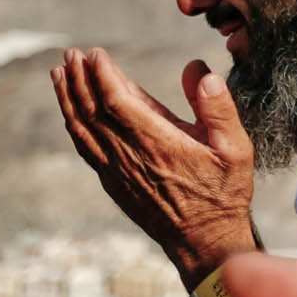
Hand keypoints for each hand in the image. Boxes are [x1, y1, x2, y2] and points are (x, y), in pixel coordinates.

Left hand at [53, 49, 255, 280]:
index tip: (95, 53)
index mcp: (159, 144)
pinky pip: (86, 149)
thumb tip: (200, 70)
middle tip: (71, 53)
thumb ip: (218, 108)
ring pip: (83, 130)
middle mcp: (131, 157)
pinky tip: (70, 112)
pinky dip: (74, 126)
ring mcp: (118, 172)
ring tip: (59, 72)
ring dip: (68, 99)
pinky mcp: (114, 183)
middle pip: (93, 111)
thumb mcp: (236, 149)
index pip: (118, 102)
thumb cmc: (224, 193)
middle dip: (79, 79)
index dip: (102, 75)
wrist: (204, 243)